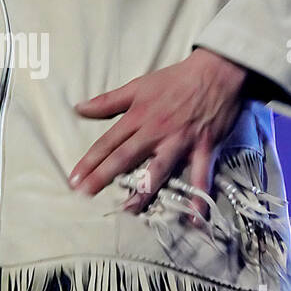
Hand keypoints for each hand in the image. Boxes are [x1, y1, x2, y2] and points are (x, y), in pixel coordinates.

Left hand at [68, 49, 250, 224]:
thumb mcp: (138, 85)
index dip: (90, 161)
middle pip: (125, 158)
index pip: (108, 142)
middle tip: (85, 196)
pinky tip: (192, 218)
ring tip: (128, 211)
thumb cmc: (175, 79)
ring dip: (143, 192)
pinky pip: (200, 176)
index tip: (74, 179)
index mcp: (138, 117)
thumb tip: (79, 108)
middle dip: (103, 177)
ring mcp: (179, 142)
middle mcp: (155, 132)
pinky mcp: (203, 148)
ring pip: (158, 170)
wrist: (216, 71)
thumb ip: (108, 101)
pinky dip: (198, 197)